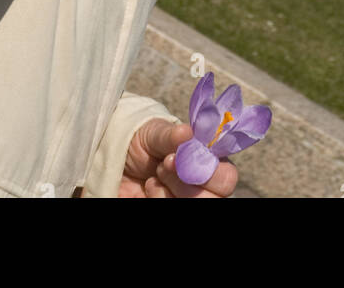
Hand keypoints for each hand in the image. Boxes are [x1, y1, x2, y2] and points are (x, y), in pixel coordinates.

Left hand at [118, 118, 238, 197]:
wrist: (116, 159)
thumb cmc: (142, 141)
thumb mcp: (154, 133)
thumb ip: (170, 135)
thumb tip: (186, 132)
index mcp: (208, 162)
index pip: (227, 178)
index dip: (208, 172)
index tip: (176, 157)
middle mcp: (202, 186)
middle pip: (213, 200)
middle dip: (185, 183)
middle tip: (164, 164)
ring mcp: (185, 200)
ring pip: (192, 207)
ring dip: (170, 191)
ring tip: (156, 173)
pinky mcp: (168, 209)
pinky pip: (169, 210)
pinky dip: (158, 199)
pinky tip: (150, 186)